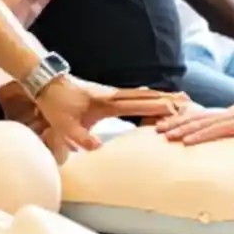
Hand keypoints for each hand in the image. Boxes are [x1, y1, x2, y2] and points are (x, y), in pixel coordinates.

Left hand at [32, 76, 183, 150]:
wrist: (46, 83)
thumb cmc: (56, 103)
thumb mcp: (65, 124)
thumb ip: (81, 138)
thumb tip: (99, 149)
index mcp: (106, 102)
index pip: (137, 105)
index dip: (156, 107)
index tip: (176, 108)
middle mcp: (112, 95)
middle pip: (145, 96)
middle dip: (166, 99)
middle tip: (188, 101)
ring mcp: (110, 93)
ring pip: (140, 94)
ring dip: (159, 96)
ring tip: (178, 98)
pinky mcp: (106, 94)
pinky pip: (132, 96)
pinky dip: (146, 96)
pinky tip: (152, 97)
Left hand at [159, 82, 233, 145]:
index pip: (213, 115)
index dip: (193, 120)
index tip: (178, 126)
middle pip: (201, 117)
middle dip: (178, 123)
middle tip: (158, 129)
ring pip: (203, 123)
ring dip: (182, 130)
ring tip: (163, 135)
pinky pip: (216, 131)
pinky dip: (199, 136)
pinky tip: (185, 142)